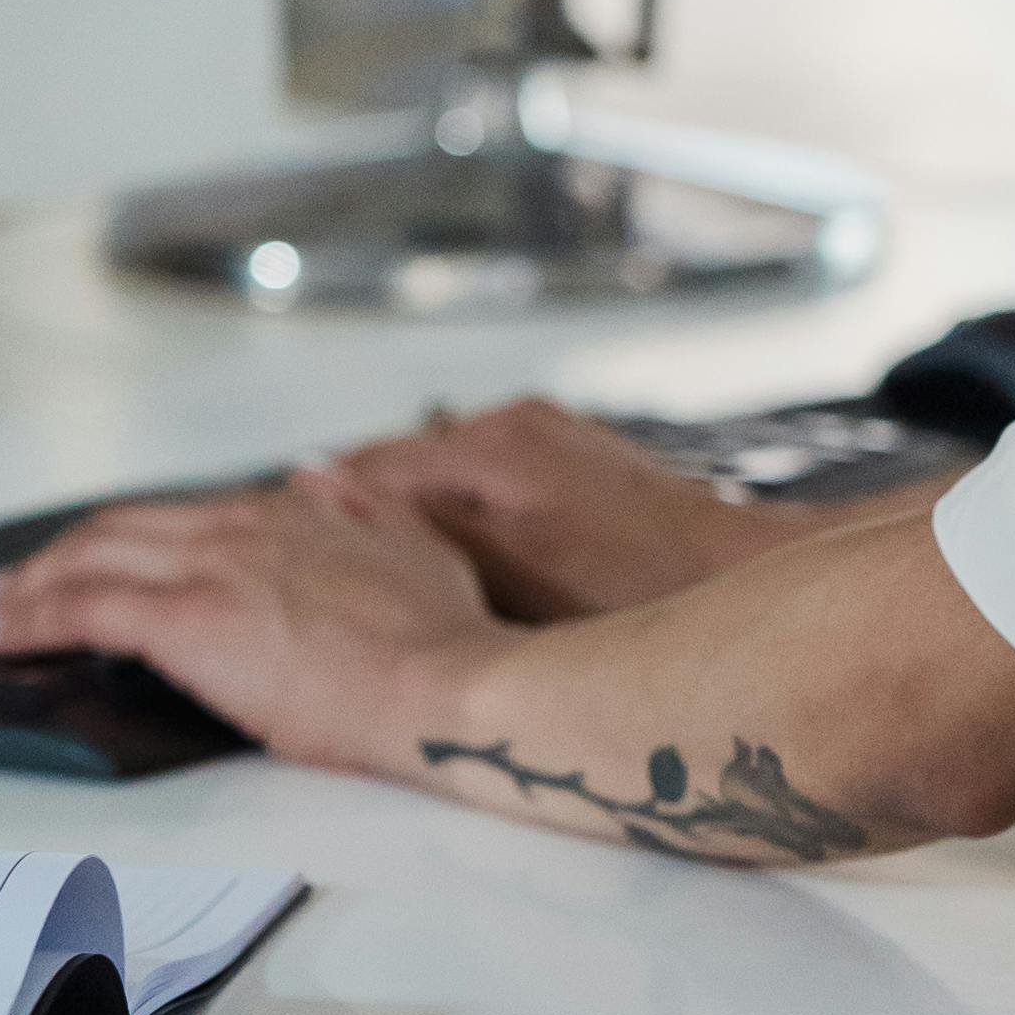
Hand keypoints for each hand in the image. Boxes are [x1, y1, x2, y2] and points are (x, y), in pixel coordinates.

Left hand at [0, 468, 493, 769]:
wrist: (446, 684)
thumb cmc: (444, 638)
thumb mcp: (414, 545)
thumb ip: (358, 506)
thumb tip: (315, 473)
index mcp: (289, 514)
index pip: (178, 518)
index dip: (125, 540)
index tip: (98, 561)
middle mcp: (239, 528)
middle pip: (117, 530)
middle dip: (56, 557)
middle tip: (15, 587)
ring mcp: (208, 570)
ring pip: (88, 559)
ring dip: (27, 586)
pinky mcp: (186, 622)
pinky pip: (83, 608)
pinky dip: (31, 616)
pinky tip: (3, 636)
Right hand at [297, 400, 797, 621]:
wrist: (737, 573)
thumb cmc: (637, 587)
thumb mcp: (512, 569)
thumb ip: (419, 525)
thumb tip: (323, 484)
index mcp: (489, 449)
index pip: (366, 470)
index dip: (317, 516)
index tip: (277, 552)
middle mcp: (512, 427)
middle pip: (398, 465)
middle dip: (356, 515)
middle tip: (316, 572)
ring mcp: (544, 436)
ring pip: (440, 471)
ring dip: (409, 514)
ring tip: (383, 572)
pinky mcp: (569, 455)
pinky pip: (484, 475)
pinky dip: (459, 510)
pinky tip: (458, 556)